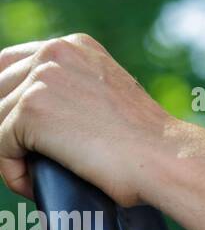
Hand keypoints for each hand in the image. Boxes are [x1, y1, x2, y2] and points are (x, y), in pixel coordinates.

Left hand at [0, 34, 175, 206]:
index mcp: (74, 45)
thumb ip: (68, 88)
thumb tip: (20, 113)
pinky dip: (12, 173)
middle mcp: (55, 52)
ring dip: (11, 155)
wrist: (163, 157)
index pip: (7, 65)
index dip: (7, 101)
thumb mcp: (103, 95)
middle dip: (7, 129)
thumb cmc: (142, 141)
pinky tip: (37, 184)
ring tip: (38, 176)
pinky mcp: (30, 110)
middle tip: (30, 159)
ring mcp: (42, 78)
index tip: (17, 133)